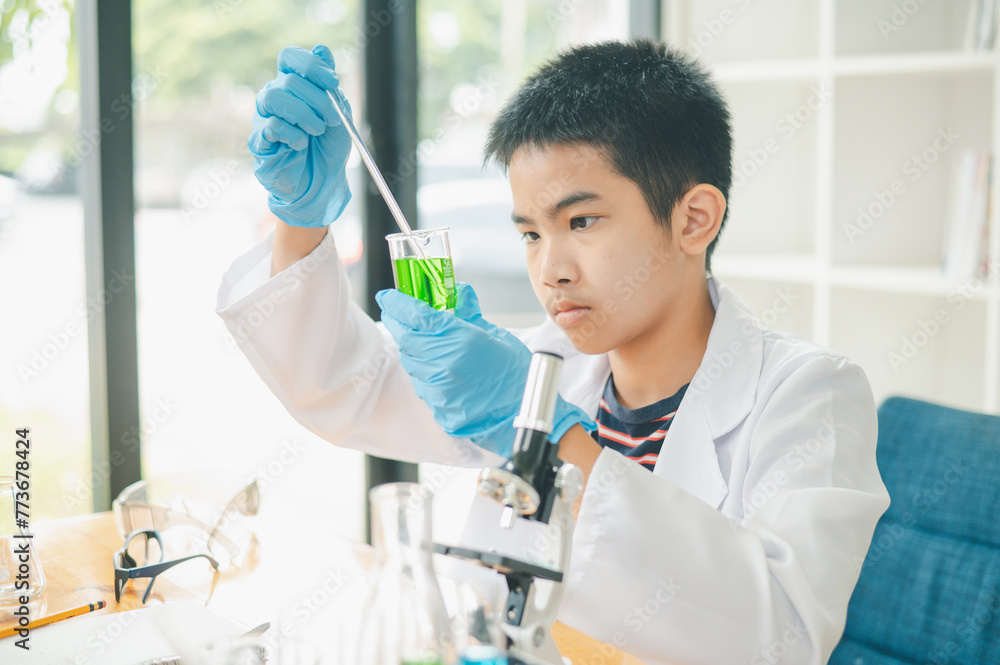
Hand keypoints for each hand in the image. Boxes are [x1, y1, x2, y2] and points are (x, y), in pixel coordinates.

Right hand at [248, 45, 351, 227]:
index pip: (290, 58)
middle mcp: (276, 96)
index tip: (332, 82)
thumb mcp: (338, 115)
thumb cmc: (328, 148)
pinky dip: (292, 134)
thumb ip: (329, 86)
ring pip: (273, 98)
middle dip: (317, 99)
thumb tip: (322, 49)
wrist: (322, 184)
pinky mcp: (260, 142)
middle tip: (332, 119)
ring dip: (303, 113)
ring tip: (316, 131)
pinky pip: (270, 126)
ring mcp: (264, 118)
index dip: (310, 64)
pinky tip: (300, 144)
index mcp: (294, 85)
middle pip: (288, 80)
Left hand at [376, 284, 595, 457]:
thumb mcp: (496, 336)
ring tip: (423, 341)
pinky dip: (423, 371)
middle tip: (399, 314)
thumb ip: (470, 314)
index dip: (397, 304)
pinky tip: (436, 366)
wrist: (524, 415)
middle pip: (406, 338)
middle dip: (399, 324)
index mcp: (459, 339)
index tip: (387, 296)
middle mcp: (442, 363)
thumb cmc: (516, 374)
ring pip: (410, 361)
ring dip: (412, 348)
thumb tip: (459, 293)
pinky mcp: (437, 407)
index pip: (416, 316)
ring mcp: (438, 388)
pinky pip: (421, 383)